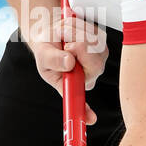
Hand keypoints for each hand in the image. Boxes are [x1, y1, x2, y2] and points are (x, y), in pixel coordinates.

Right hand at [26, 9, 107, 124]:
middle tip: (62, 44)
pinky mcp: (103, 42)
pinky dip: (78, 26)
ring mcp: (99, 57)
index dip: (86, 111)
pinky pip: (92, 30)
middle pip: (93, 62)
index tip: (90, 119)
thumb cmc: (47, 49)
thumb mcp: (42, 57)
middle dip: (74, 46)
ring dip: (73, 33)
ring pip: (92, 42)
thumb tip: (69, 62)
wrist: (51, 31)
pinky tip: (71, 30)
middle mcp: (91, 74)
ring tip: (62, 36)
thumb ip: (53, 60)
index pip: (80, 100)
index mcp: (75, 85)